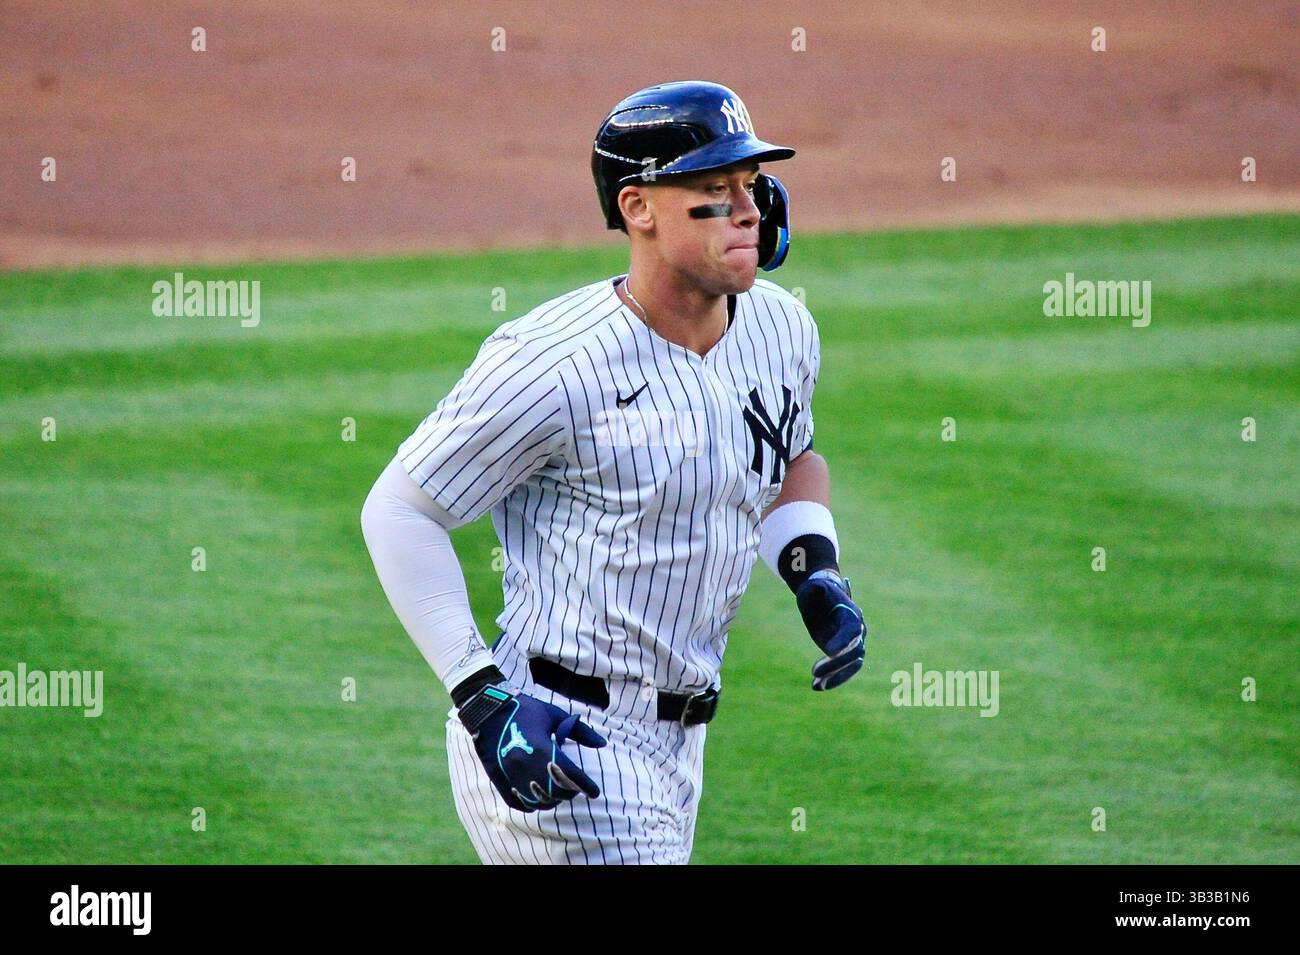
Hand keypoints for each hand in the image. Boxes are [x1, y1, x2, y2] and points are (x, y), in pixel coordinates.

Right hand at [461, 687, 607, 812]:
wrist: (489, 711)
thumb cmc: (526, 710)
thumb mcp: (555, 715)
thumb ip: (580, 731)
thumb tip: (602, 744)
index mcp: (539, 746)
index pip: (568, 774)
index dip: (585, 784)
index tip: (595, 791)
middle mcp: (523, 764)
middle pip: (554, 791)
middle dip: (569, 792)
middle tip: (576, 788)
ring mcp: (509, 774)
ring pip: (537, 801)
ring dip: (552, 800)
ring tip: (560, 793)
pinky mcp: (498, 780)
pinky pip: (518, 802)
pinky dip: (532, 804)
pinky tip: (541, 797)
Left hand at [795, 569, 866, 690]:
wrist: (822, 597)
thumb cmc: (816, 592)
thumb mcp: (812, 589)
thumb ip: (815, 590)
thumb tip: (816, 589)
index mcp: (850, 613)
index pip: (852, 630)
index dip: (843, 641)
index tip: (829, 652)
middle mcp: (857, 629)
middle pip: (855, 651)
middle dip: (836, 663)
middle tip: (814, 671)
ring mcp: (854, 643)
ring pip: (853, 664)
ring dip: (836, 676)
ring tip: (816, 685)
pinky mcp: (846, 653)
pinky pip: (846, 670)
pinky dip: (834, 679)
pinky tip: (817, 686)